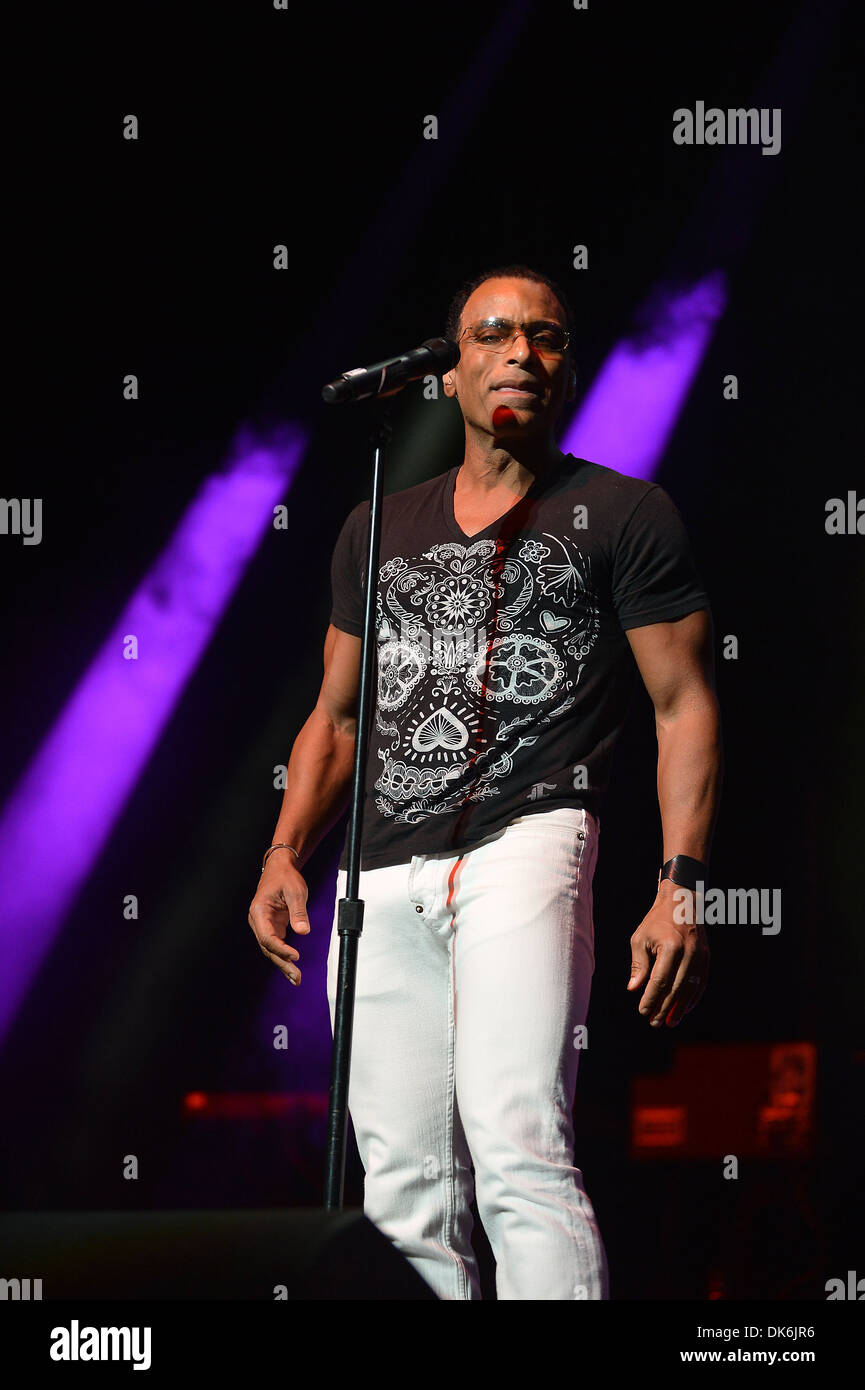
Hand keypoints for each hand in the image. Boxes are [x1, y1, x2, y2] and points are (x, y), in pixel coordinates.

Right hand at [248, 861, 310, 985]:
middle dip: (282, 963)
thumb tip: (303, 931)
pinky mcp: (272, 927)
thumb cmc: (285, 877)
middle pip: (267, 948)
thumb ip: (298, 912)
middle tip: (296, 977)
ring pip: (271, 949)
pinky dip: (284, 956)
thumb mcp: (295, 891)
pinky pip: (276, 945)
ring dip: (283, 964)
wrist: (280, 869)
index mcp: (259, 911)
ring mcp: (264, 925)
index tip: (295, 956)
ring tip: (296, 978)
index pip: (267, 936)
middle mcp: (258, 921)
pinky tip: (292, 967)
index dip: (281, 949)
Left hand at [627, 881, 708, 1026]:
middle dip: (664, 1008)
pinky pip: (701, 982)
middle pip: (676, 988)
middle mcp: (689, 953)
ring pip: (691, 989)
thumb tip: (633, 989)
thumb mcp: (640, 938)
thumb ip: (638, 965)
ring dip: (679, 1008)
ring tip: (669, 1022)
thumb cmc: (656, 920)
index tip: (643, 1012)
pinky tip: (684, 1009)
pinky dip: (693, 998)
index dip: (651, 999)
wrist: (682, 901)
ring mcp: (701, 955)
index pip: (660, 981)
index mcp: (671, 947)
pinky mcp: (707, 957)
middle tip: (654, 1023)